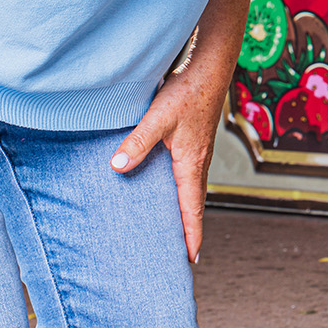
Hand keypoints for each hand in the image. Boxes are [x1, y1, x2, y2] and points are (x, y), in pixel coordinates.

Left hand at [110, 0, 255, 261]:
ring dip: (186, 212)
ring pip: (191, 191)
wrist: (210, 67)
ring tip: (177, 231)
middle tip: (183, 256)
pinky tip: (169, 192)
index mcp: (191, 163)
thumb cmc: (187, 92)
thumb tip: (117, 168)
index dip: (191, 235)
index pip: (192, 208)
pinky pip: (188, 177)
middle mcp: (198, 163)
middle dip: (189, 230)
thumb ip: (137, 143)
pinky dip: (183, 193)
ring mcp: (197, 154)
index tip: (191, 260)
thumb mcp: (158, 118)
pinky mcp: (194, 144)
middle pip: (194, 205)